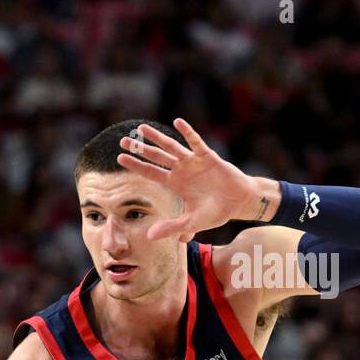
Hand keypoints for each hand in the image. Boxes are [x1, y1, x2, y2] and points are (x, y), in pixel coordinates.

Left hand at [116, 118, 271, 239]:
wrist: (239, 203)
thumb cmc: (215, 212)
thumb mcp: (191, 223)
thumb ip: (171, 228)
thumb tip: (150, 237)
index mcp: (175, 183)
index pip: (151, 172)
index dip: (136, 165)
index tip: (120, 158)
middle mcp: (181, 170)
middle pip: (156, 157)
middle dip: (140, 149)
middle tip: (123, 141)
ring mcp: (194, 162)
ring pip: (172, 146)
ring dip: (157, 137)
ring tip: (141, 128)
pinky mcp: (208, 157)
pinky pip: (196, 142)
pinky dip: (187, 132)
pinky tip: (177, 122)